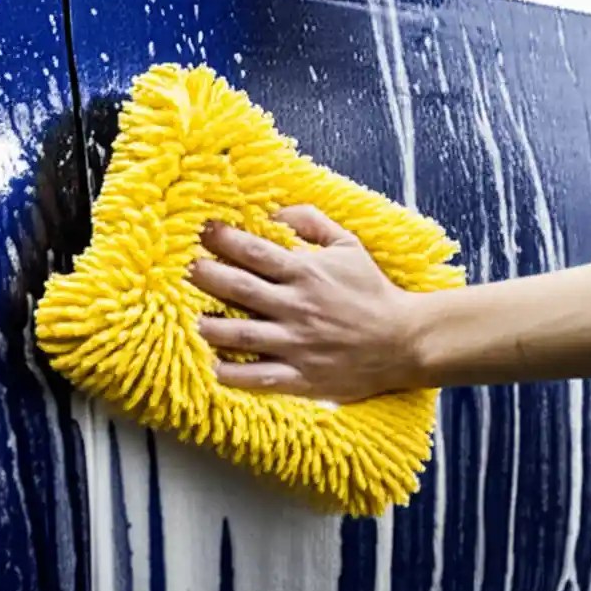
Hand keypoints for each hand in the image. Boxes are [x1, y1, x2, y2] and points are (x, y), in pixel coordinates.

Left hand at [188, 206, 423, 402]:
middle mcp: (297, 307)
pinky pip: (258, 377)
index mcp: (307, 273)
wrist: (404, 340)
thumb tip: (276, 213)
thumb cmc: (373, 291)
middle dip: (206, 277)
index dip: (223, 239)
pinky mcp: (301, 376)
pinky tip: (212, 367)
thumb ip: (312, 223)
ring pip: (240, 333)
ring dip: (209, 326)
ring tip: (192, 319)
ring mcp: (297, 344)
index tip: (202, 232)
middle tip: (186, 271)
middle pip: (238, 288)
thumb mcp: (349, 245)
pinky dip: (231, 374)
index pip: (255, 251)